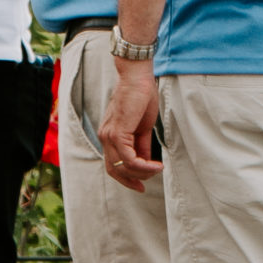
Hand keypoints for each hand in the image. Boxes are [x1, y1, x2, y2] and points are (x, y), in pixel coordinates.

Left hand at [96, 62, 164, 192]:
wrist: (137, 78)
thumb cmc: (141, 98)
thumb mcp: (142, 127)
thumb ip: (141, 145)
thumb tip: (146, 161)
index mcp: (108, 136)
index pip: (112, 165)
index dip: (126, 178)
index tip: (141, 184)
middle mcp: (105, 137)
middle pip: (114, 170)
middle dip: (132, 180)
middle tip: (148, 182)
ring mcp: (109, 135)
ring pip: (122, 167)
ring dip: (142, 173)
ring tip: (157, 169)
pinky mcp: (117, 132)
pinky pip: (128, 158)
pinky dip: (143, 165)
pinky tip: (155, 165)